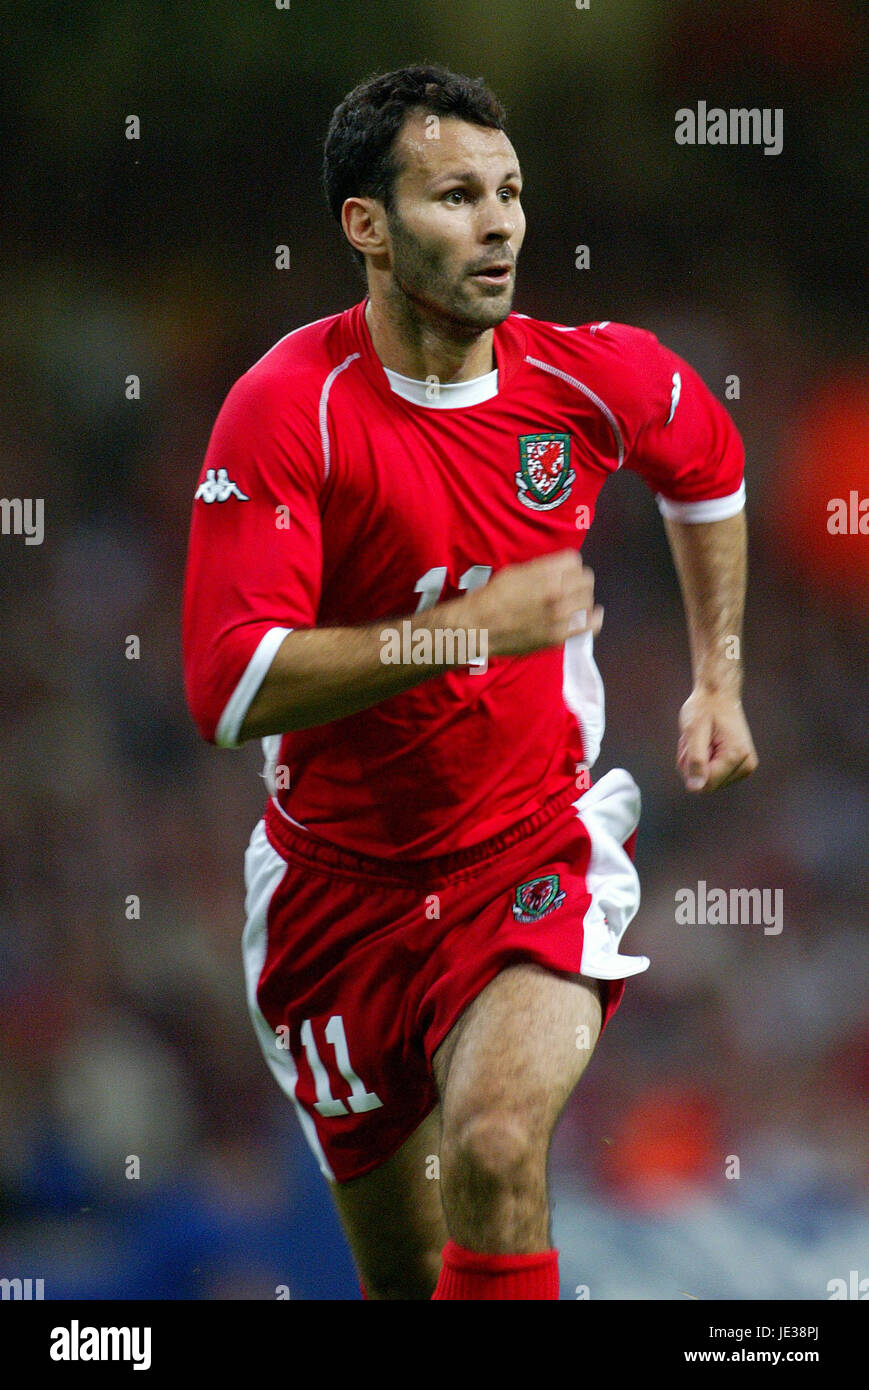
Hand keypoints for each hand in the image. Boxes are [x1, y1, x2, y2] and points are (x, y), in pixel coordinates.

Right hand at [469, 550, 602, 657]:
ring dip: (581, 599)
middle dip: (578, 581)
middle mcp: (557, 590)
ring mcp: (560, 614)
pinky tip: (592, 615)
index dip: (569, 566)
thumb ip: (542, 570)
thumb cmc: (492, 597)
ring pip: (588, 600)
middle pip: (585, 579)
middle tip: (569, 588)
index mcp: (545, 572)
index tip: (564, 573)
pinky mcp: (559, 634)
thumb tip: (558, 571)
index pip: (575, 561)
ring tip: (574, 603)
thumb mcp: (516, 572)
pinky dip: (594, 618)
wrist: (479, 626)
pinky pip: (590, 624)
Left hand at [677, 687, 757, 791]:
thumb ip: (696, 761)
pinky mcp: (739, 768)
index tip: (694, 743)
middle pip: (706, 784)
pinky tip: (705, 744)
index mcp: (737, 757)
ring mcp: (744, 768)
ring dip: (695, 762)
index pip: (705, 784)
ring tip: (701, 740)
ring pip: (707, 781)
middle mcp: (746, 766)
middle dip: (693, 765)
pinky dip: (701, 761)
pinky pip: (711, 775)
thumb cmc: (704, 708)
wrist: (718, 695)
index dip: (691, 767)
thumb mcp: (694, 731)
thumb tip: (696, 788)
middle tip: (695, 740)